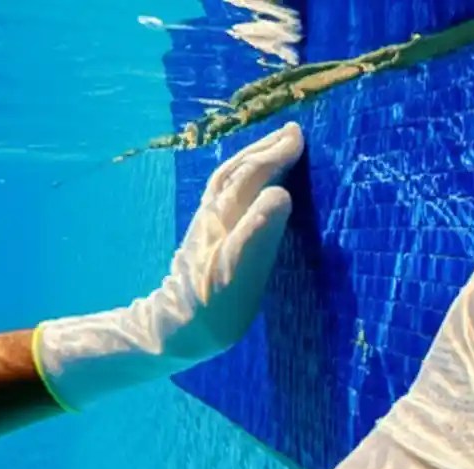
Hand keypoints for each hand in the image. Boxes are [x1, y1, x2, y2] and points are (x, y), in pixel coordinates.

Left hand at [35, 122, 303, 410]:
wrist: (173, 330)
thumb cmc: (213, 307)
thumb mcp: (239, 275)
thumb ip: (259, 232)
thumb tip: (281, 193)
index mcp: (226, 219)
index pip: (253, 176)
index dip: (276, 156)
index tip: (300, 138)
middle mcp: (214, 213)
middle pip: (239, 170)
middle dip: (265, 149)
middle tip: (293, 133)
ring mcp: (207, 222)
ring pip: (229, 178)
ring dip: (252, 157)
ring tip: (274, 147)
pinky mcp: (205, 234)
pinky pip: (225, 190)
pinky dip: (241, 174)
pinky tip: (249, 181)